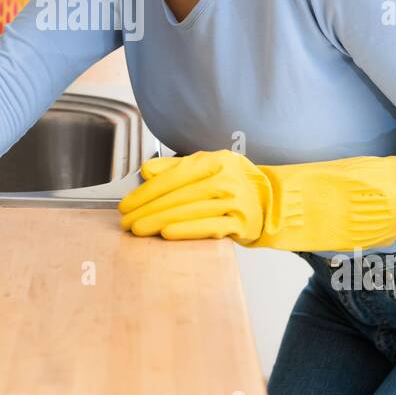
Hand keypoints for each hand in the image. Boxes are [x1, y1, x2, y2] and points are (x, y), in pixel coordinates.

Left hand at [117, 150, 269, 244]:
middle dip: (147, 209)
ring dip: (160, 221)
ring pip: (190, 211)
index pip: (174, 176)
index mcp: (214, 161)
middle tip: (126, 221)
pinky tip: (166, 233)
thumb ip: (175, 166)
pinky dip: (186, 230)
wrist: (269, 201)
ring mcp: (234, 201)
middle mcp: (225, 179)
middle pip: (179, 195)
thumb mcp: (207, 165)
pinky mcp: (240, 223)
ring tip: (139, 229)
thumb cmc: (232, 182)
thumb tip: (146, 171)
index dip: (146, 191)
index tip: (126, 205)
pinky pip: (208, 227)